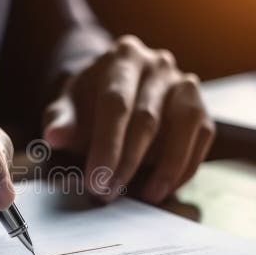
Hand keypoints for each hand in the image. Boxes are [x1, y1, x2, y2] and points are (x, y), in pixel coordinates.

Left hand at [42, 35, 214, 203]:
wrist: (112, 90)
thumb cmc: (88, 103)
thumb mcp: (66, 107)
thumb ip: (59, 120)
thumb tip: (54, 136)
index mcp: (122, 57)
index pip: (116, 103)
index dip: (107, 146)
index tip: (95, 181)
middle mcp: (158, 64)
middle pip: (147, 119)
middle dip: (127, 163)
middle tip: (108, 194)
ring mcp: (184, 84)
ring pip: (184, 127)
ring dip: (165, 168)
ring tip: (143, 197)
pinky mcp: (200, 108)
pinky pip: (201, 138)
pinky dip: (184, 168)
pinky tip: (162, 188)